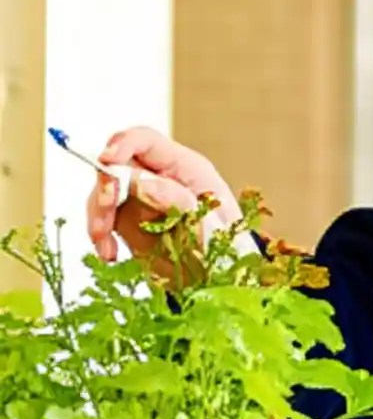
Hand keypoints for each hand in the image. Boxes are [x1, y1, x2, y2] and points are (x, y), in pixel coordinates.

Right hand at [85, 126, 240, 261]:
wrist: (224, 277)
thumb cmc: (228, 246)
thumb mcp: (212, 224)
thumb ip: (179, 200)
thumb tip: (141, 182)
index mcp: (185, 167)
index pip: (146, 140)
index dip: (122, 144)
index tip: (107, 160)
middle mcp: (159, 177)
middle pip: (116, 166)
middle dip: (105, 188)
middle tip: (106, 217)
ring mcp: (140, 197)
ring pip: (103, 192)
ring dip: (98, 216)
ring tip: (107, 245)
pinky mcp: (128, 220)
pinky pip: (102, 218)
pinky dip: (99, 235)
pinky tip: (109, 253)